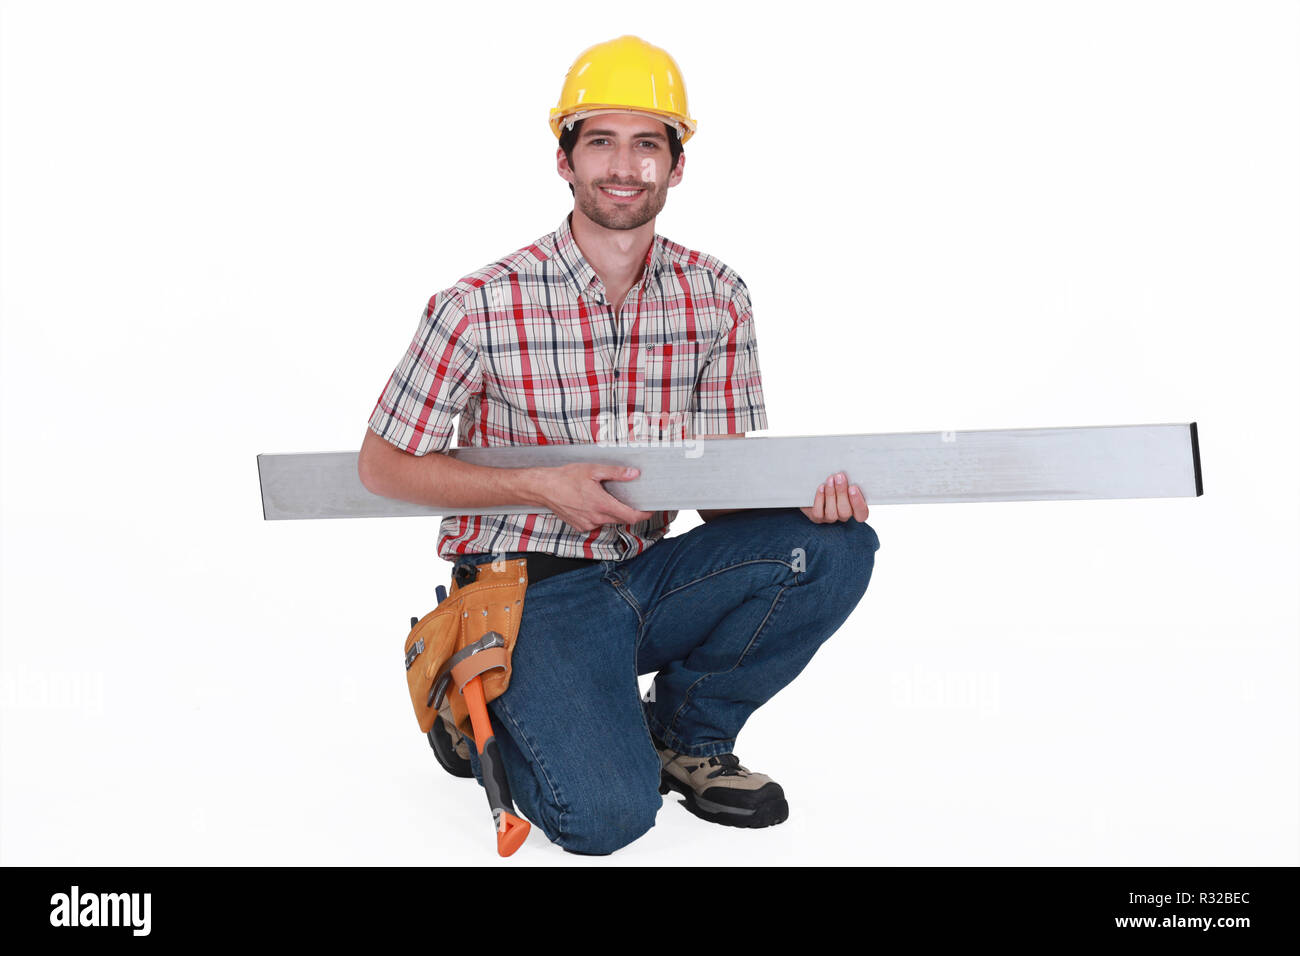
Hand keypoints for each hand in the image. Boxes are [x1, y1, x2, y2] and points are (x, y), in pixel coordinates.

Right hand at [535, 463, 653, 532]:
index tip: (650, 509)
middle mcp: (596, 518)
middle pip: (621, 518)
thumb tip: (634, 474)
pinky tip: (589, 502)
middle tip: (626, 497)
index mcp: (602, 504)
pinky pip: (596, 522)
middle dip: (626, 509)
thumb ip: (616, 473)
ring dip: (610, 511)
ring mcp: (588, 524)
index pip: (631, 517)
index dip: (644, 515)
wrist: (544, 488)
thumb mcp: (593, 470)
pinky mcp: (580, 526)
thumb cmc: (565, 478)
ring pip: (608, 520)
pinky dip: (598, 514)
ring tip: (601, 496)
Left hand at [801, 471, 868, 523]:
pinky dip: (820, 499)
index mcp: (855, 508)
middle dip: (842, 493)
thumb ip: (849, 479)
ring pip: (832, 513)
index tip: (853, 488)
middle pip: (845, 512)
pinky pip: (818, 513)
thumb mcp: (844, 480)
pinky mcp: (817, 518)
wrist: (814, 487)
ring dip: (831, 494)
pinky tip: (821, 487)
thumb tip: (851, 469)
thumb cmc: (834, 481)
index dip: (858, 503)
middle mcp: (843, 516)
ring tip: (830, 479)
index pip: (861, 513)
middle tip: (839, 477)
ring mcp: (829, 518)